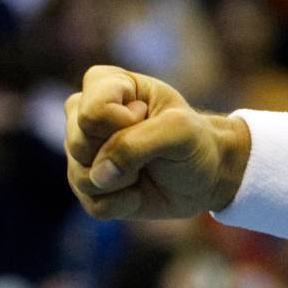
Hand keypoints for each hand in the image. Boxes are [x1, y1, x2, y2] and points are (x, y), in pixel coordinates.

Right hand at [65, 66, 248, 219]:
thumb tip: (98, 175)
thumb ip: (134, 143)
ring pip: (82, 178)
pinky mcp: (87, 186)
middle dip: (123, 156)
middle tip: (151, 150)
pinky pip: (94, 204)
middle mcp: (83, 115)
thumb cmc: (195, 141)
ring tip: (145, 169)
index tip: (149, 117)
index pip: (92, 113)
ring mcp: (81, 152)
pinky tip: (139, 190)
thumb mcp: (179, 130)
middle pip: (79, 145)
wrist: (208, 174)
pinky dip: (125, 203)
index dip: (125, 124)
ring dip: (125, 182)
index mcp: (103, 84)